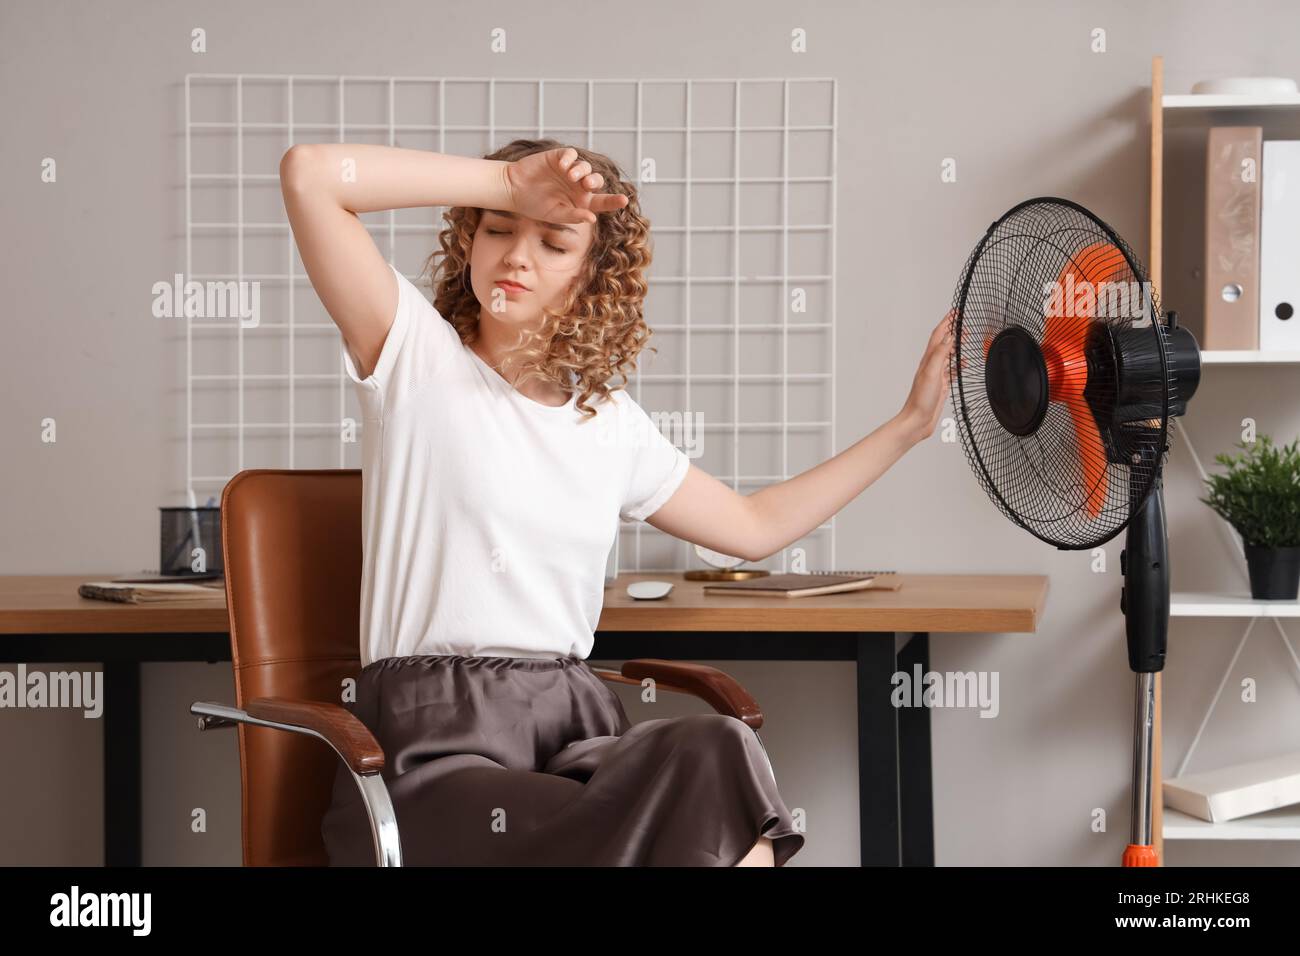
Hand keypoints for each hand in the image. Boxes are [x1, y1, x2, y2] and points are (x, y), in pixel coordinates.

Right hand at [502, 147, 629, 224]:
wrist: (514, 189)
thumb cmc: (534, 205)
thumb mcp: (555, 214)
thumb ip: (574, 216)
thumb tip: (593, 218)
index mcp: (580, 201)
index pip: (601, 202)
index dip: (613, 201)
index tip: (624, 200)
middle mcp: (577, 186)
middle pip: (595, 181)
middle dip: (594, 181)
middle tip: (586, 184)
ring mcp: (568, 170)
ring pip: (585, 166)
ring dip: (581, 170)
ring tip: (571, 176)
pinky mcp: (559, 157)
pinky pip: (571, 154)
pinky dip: (570, 158)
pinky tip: (562, 165)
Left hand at [898, 310, 956, 444]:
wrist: (917, 420)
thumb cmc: (921, 400)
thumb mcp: (932, 373)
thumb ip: (940, 355)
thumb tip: (948, 338)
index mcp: (928, 360)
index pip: (938, 335)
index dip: (946, 322)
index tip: (954, 312)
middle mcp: (931, 365)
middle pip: (943, 342)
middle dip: (951, 330)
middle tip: (961, 321)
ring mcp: (936, 375)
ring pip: (947, 355)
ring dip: (955, 344)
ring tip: (964, 337)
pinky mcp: (940, 385)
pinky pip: (950, 370)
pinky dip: (957, 363)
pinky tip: (963, 363)